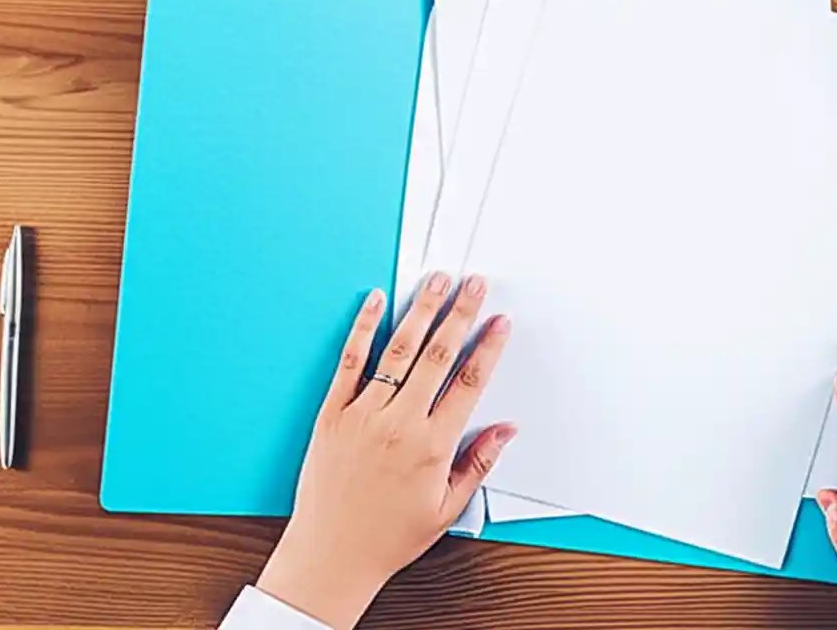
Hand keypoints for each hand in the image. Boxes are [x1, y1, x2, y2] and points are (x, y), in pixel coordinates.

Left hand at [256, 272, 514, 629]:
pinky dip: (363, 328)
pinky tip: (376, 302)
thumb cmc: (387, 536)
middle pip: (437, 356)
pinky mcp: (333, 414)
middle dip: (460, 314)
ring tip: (437, 281)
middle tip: (475, 284)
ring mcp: (363, 415)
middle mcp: (398, 424)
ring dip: (421, 311)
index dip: (487, 347)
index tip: (499, 322)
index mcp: (432, 447)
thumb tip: (504, 430)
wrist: (331, 555)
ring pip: (398, 352)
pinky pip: (350, 362)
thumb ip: (477, 464)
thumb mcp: (446, 508)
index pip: (468, 383)